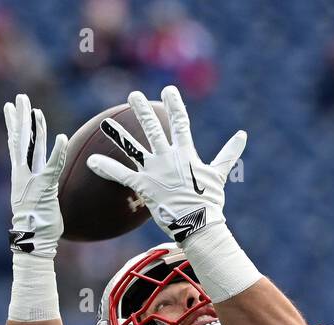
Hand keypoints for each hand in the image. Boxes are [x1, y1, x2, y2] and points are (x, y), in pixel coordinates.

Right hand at [3, 93, 67, 258]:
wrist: (33, 241)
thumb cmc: (38, 226)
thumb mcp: (38, 202)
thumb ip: (42, 190)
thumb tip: (47, 190)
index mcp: (20, 175)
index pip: (16, 145)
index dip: (14, 125)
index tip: (11, 108)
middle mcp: (23, 174)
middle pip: (20, 140)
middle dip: (20, 118)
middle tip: (19, 98)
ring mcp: (32, 179)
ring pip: (32, 148)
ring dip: (34, 128)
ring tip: (34, 109)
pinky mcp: (44, 186)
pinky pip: (52, 166)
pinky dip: (57, 152)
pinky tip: (61, 137)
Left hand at [87, 86, 245, 242]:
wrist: (198, 224)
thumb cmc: (210, 202)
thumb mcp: (219, 175)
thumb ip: (228, 153)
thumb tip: (242, 134)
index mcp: (186, 153)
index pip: (180, 122)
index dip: (174, 104)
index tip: (168, 90)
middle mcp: (168, 158)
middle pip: (152, 128)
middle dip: (142, 110)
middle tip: (133, 96)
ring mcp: (154, 172)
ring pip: (133, 148)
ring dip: (118, 134)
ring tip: (106, 121)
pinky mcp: (143, 187)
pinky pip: (121, 176)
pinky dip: (106, 168)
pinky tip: (91, 162)